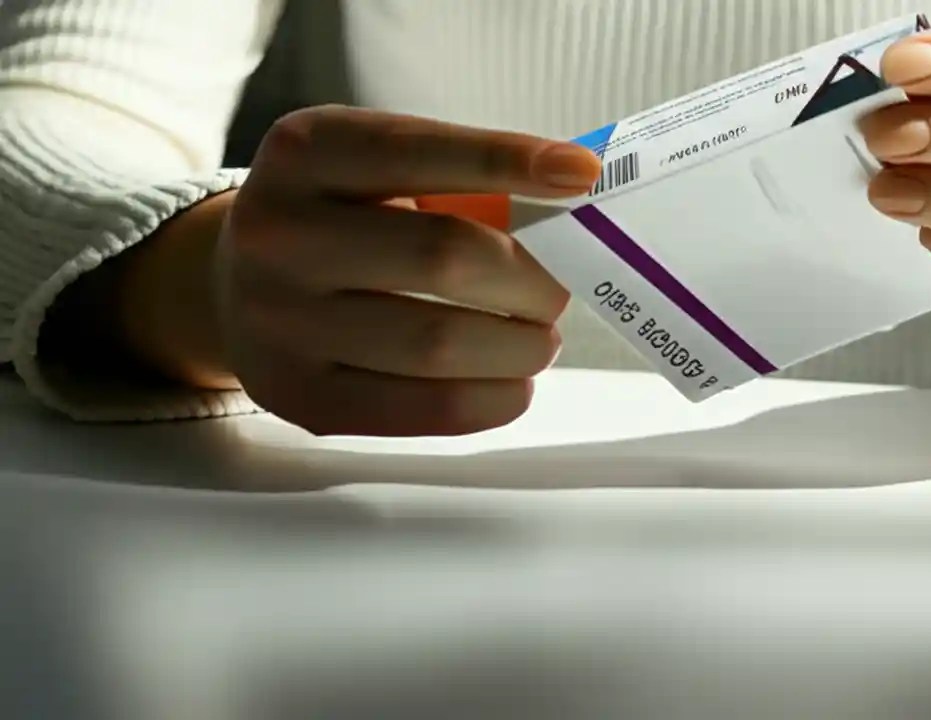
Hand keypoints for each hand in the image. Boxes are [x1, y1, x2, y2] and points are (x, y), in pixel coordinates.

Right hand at [215, 105, 599, 435]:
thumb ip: (453, 180)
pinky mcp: (297, 395)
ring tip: (539, 340)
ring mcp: (277, 321)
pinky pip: (420, 410)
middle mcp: (277, 232)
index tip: (581, 176)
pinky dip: (490, 400)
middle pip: (444, 257)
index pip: (418, 151)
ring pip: (437, 343)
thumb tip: (570, 200)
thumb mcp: (370, 169)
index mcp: (304, 152)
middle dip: (530, 280)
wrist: (231, 286)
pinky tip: (513, 384)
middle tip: (559, 293)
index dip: (508, 159)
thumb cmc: (338, 219)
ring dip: (519, 347)